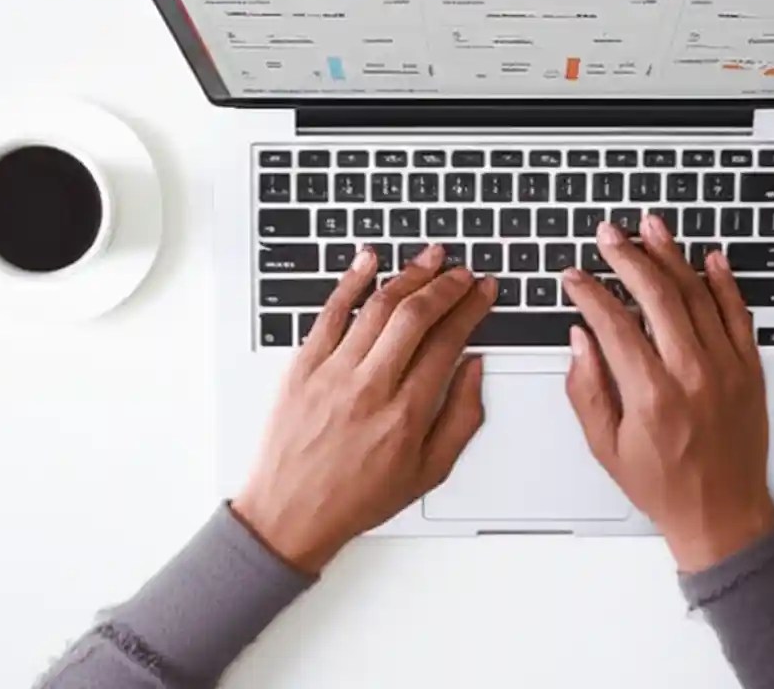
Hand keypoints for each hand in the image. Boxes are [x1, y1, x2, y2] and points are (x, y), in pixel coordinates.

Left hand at [234, 245, 496, 572]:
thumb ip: (462, 418)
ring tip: (430, 258)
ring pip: (377, 307)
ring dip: (408, 275)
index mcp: (407, 415)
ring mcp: (333, 374)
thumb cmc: (357, 498)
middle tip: (462, 272)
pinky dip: (350, 281)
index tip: (483, 292)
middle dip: (446, 285)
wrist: (290, 514)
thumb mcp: (429, 473)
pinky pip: (328, 313)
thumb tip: (475, 367)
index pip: (448, 342)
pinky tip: (368, 260)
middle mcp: (370, 388)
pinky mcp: (302, 367)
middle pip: (416, 316)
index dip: (471, 309)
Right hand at [562, 217, 773, 571]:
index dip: (589, 293)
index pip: (614, 324)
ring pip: (698, 295)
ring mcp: (726, 368)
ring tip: (650, 228)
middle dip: (628, 257)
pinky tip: (709, 259)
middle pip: (657, 296)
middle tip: (609, 234)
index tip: (573, 277)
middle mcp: (692, 374)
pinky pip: (738, 314)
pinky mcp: (749, 369)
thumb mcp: (606, 447)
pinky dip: (724, 283)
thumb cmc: (663, 485)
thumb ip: (587, 390)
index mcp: (651, 395)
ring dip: (671, 256)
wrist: (723, 513)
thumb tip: (580, 339)